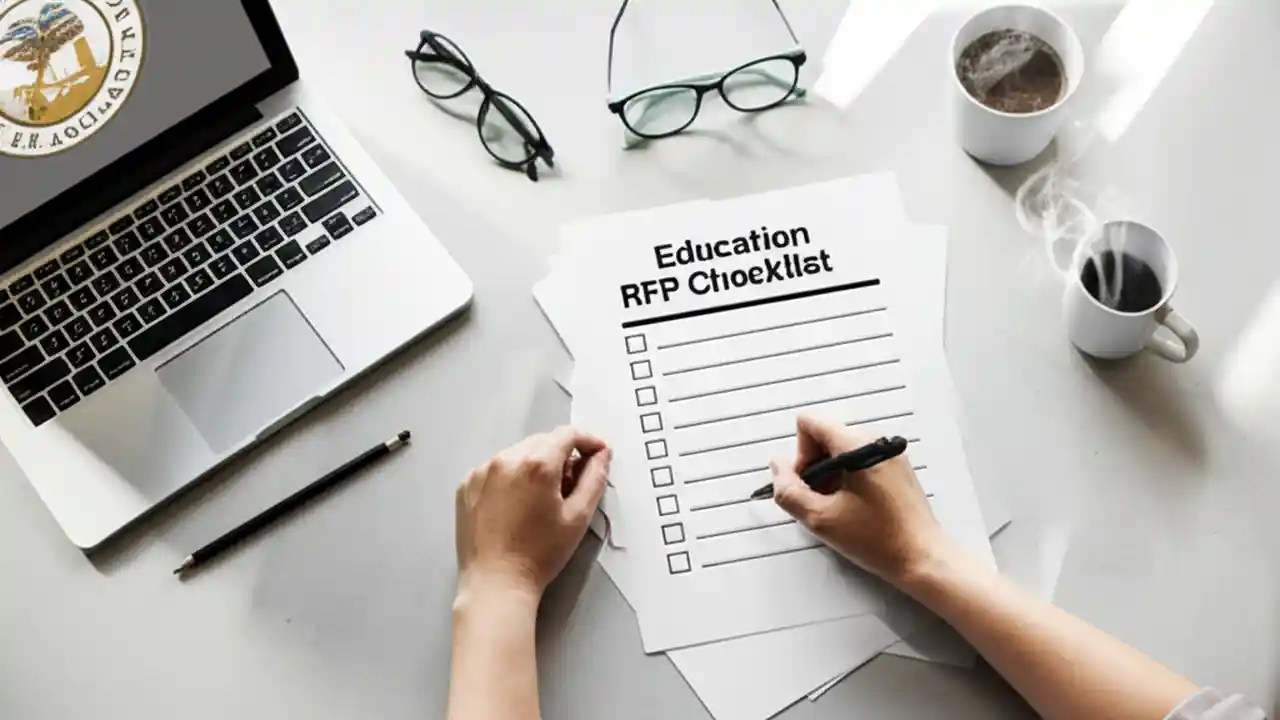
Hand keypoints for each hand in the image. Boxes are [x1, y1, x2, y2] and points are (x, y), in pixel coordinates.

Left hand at [455, 427, 610, 604]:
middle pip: (542, 441)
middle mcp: (506, 459)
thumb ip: (594, 479)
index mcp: (536, 464)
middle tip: (572, 484)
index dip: (587, 440)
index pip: (567, 434)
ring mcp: (482, 471)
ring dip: (535, 464)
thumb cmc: (540, 555)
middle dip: (561, 455)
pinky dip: (511, 476)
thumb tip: (602, 454)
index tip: (598, 453)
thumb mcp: (578, 517)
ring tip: (542, 497)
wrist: (496, 583)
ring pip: (518, 453)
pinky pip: (496, 468)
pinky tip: (516, 503)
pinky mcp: (467, 485)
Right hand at [770, 414, 950, 585]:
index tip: (807, 483)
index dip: (799, 453)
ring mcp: (888, 454)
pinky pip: (860, 461)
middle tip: (820, 501)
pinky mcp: (896, 468)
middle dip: (814, 467)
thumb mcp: (820, 519)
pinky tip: (854, 508)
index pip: (809, 423)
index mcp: (856, 445)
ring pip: (841, 451)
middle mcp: (874, 441)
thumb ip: (788, 490)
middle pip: (825, 436)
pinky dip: (848, 480)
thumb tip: (777, 466)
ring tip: (838, 509)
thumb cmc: (877, 539)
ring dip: (830, 476)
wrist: (922, 558)